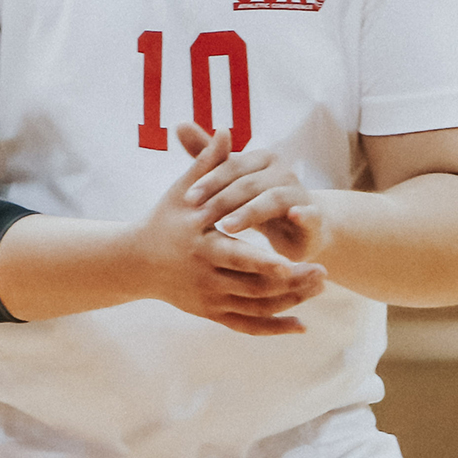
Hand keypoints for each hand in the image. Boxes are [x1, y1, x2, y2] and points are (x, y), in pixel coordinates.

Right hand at [131, 124, 325, 335]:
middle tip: (321, 273)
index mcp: (199, 246)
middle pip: (253, 287)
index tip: (293, 259)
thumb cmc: (163, 220)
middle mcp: (204, 276)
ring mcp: (208, 299)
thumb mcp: (182, 191)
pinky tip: (301, 325)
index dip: (266, 261)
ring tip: (319, 287)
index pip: (237, 256)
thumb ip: (207, 163)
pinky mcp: (211, 314)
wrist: (136, 262)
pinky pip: (248, 326)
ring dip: (291, 301)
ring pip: (256, 308)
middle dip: (290, 282)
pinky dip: (275, 328)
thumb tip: (226, 129)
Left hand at [177, 122, 330, 263]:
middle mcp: (281, 170)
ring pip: (272, 199)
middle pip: (248, 183)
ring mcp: (299, 192)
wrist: (303, 227)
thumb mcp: (234, 181)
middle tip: (201, 216)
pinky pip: (309, 213)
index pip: (231, 166)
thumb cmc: (259, 201)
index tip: (187, 198)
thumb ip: (208, 156)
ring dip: (249, 212)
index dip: (209, 181)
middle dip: (222, 199)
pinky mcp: (314, 216)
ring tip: (228, 227)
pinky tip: (294, 216)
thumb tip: (178, 124)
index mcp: (260, 159)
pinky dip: (303, 213)